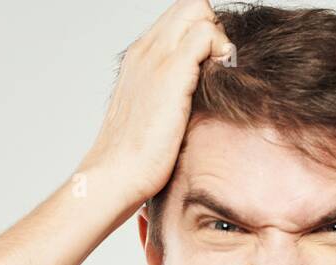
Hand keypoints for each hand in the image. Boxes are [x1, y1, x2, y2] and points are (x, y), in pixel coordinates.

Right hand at [78, 0, 233, 209]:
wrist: (114, 176)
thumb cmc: (134, 159)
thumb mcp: (151, 117)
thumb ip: (169, 95)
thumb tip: (194, 97)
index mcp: (139, 59)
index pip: (178, 19)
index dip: (201, 32)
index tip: (210, 64)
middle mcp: (145, 51)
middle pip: (189, 7)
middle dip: (212, 28)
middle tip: (218, 65)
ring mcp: (155, 59)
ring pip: (198, 11)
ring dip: (218, 37)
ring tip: (220, 71)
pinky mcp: (170, 73)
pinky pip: (205, 33)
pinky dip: (221, 48)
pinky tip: (222, 76)